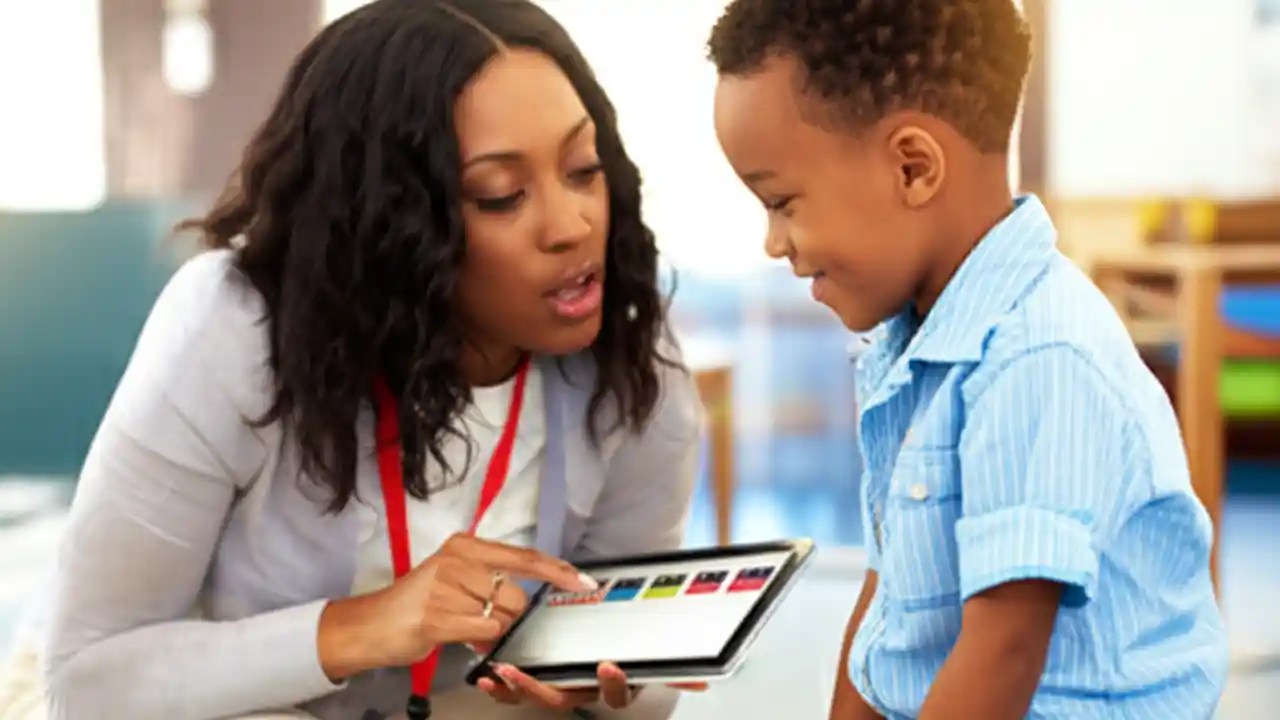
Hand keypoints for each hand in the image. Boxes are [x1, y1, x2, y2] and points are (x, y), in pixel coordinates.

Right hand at [318, 534, 594, 680]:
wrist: (373, 624)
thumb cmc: (418, 602)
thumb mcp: (455, 577)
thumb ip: (490, 580)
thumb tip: (527, 596)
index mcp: (466, 546)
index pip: (524, 557)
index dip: (557, 570)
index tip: (583, 580)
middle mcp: (457, 560)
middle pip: (515, 595)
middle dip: (506, 616)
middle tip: (479, 619)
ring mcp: (446, 587)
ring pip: (501, 617)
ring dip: (490, 631)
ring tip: (463, 626)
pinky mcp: (437, 616)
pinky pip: (483, 631)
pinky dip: (478, 640)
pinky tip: (460, 636)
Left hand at [477, 661, 707, 710]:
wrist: (604, 640)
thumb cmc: (628, 644)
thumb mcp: (650, 653)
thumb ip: (675, 667)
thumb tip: (702, 680)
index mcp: (615, 684)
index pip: (618, 694)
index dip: (613, 684)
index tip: (607, 666)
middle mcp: (586, 691)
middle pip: (564, 699)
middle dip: (539, 688)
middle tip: (522, 673)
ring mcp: (561, 688)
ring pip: (538, 696)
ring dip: (515, 686)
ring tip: (499, 671)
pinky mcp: (538, 680)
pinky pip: (516, 691)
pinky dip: (499, 685)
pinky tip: (484, 674)